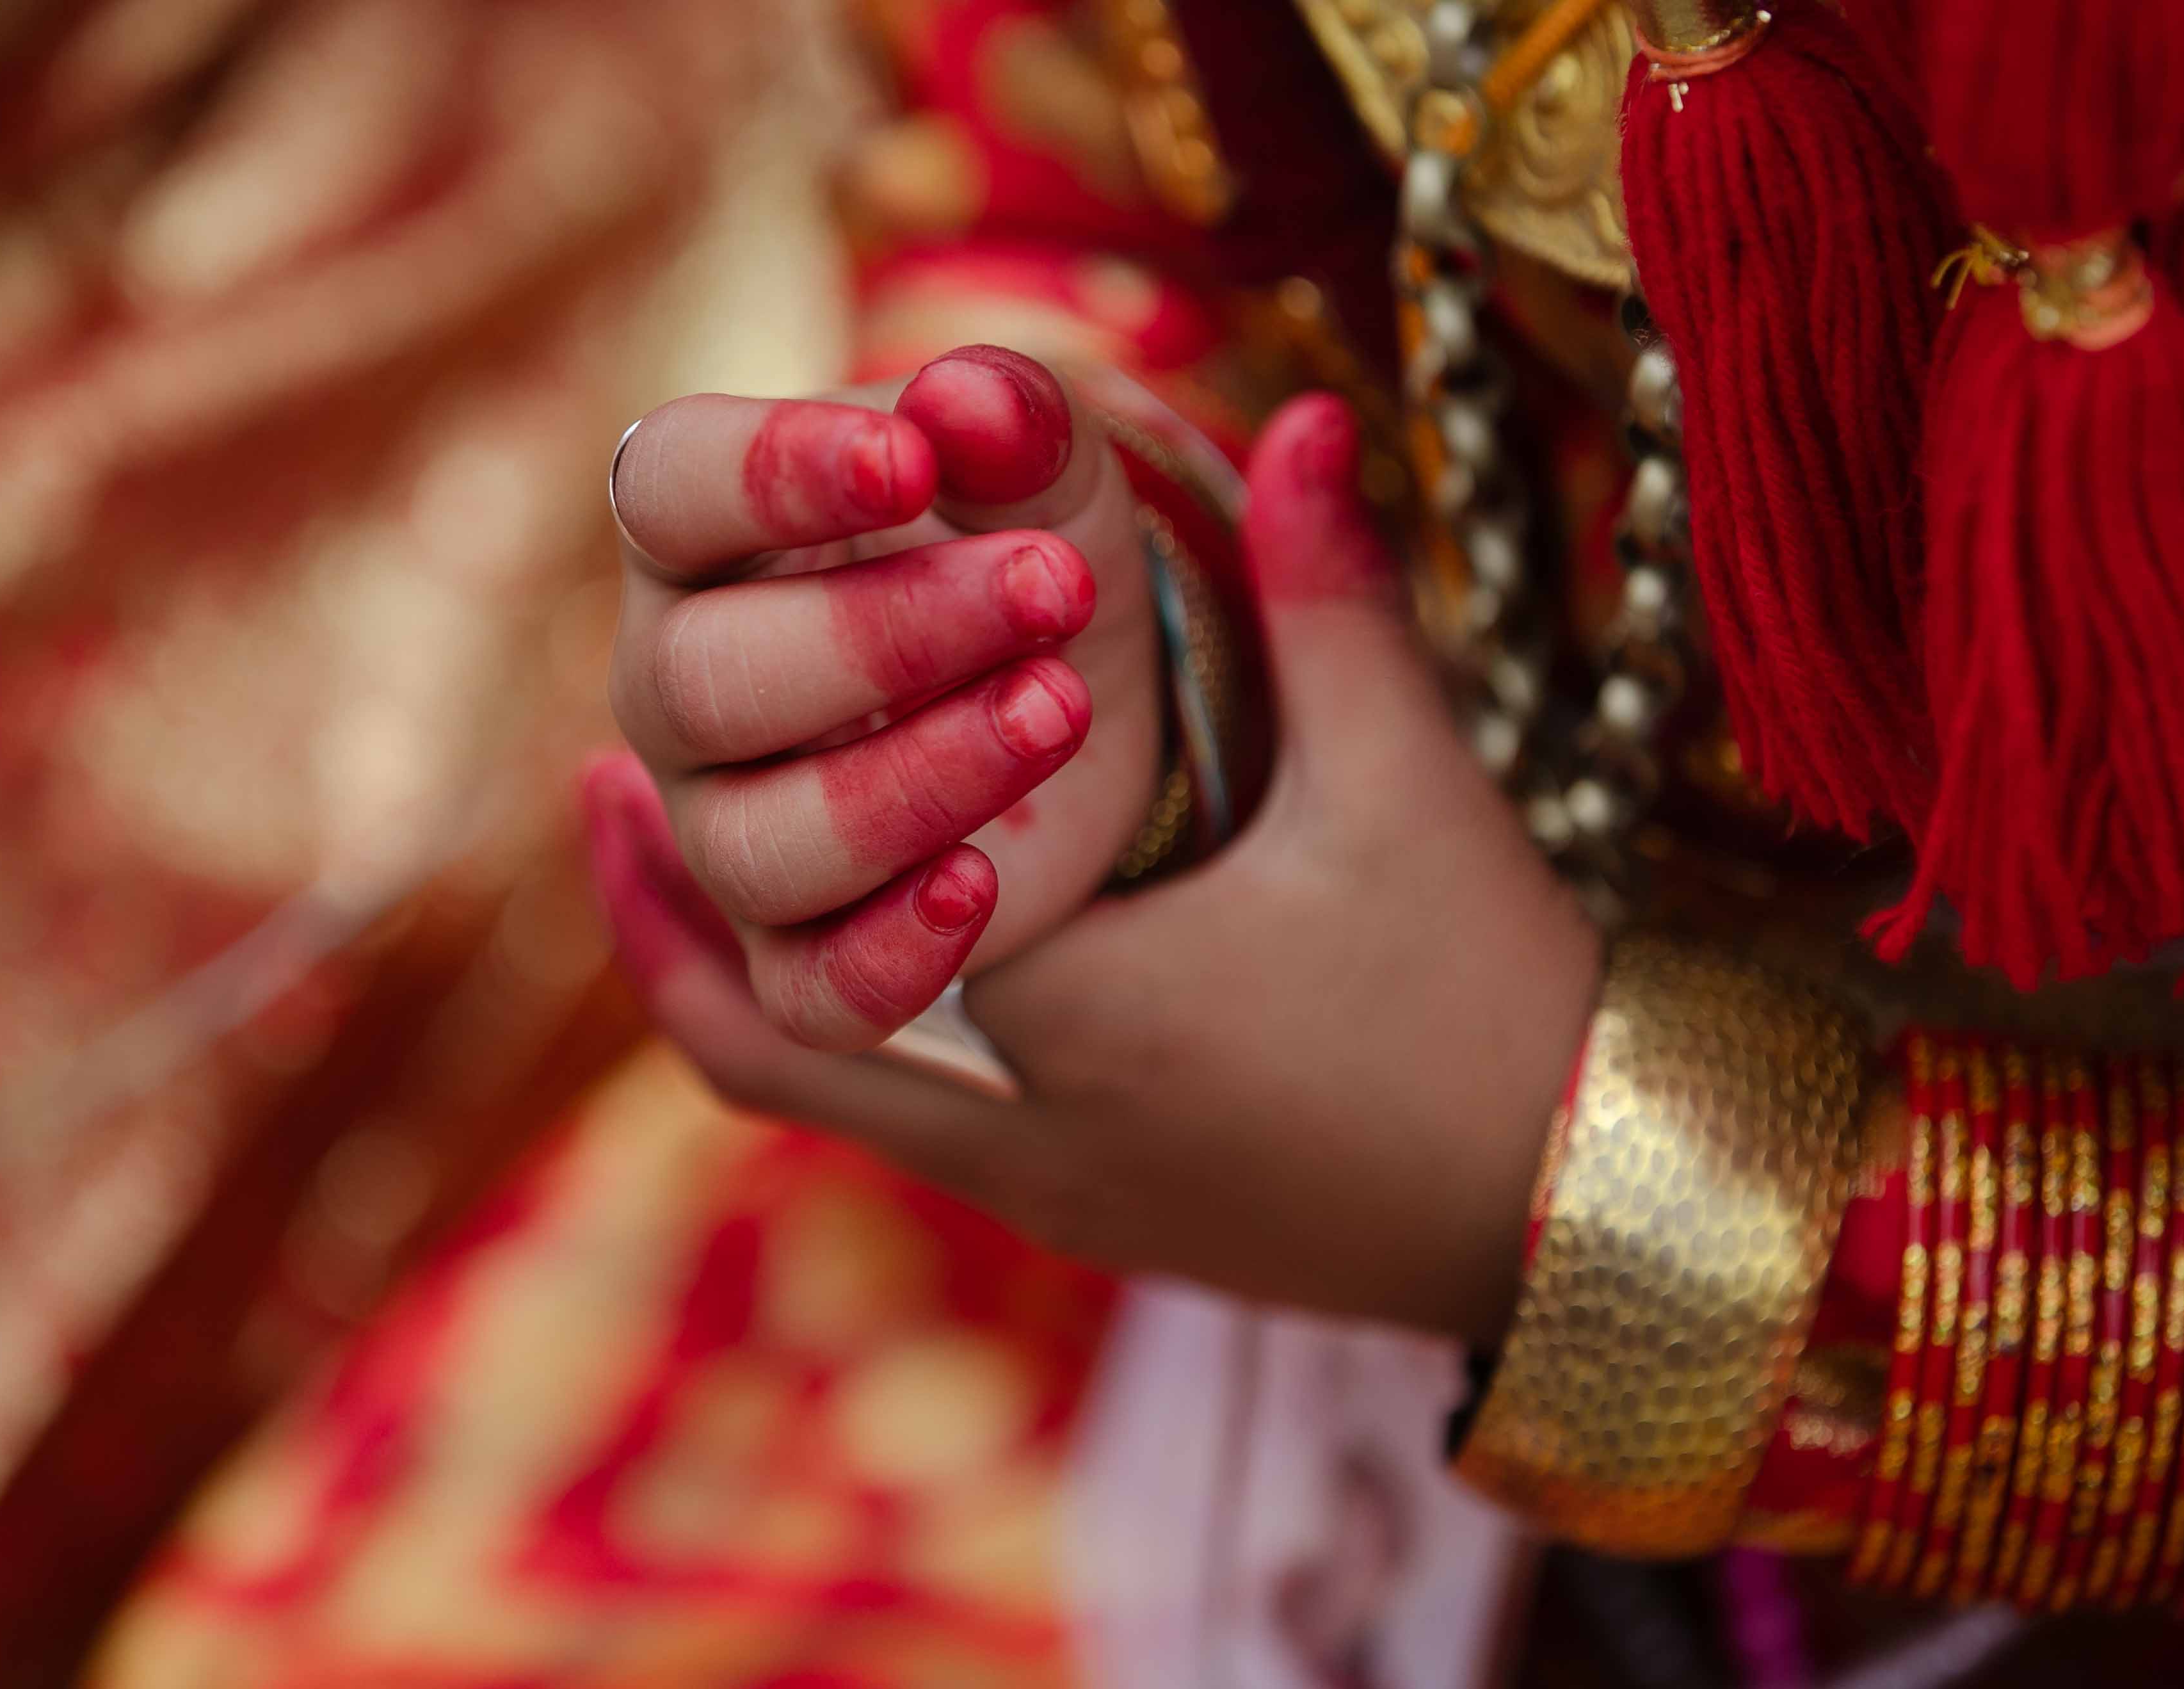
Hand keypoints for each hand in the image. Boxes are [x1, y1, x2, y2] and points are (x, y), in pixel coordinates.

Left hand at [586, 395, 1600, 1340]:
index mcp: (1072, 1007)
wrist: (1581, 1227)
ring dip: (742, 977)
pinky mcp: (1093, 1217)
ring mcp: (1047, 1195)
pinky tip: (874, 951)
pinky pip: (904, 1132)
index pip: (860, 878)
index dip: (783, 777)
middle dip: (669, 914)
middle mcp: (1021, 1131)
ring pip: (822, 1103)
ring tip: (674, 863)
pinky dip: (848, 1037)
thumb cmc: (1490, 1015)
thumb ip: (1331, 607)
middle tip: (602, 791)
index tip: (695, 691)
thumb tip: (1302, 419)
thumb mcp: (1407, 798)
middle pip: (764, 1032)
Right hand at [605, 346, 1160, 1051]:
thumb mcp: (1047, 472)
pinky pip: (808, 996)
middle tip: (1051, 587)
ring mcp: (731, 831)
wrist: (1081, 684)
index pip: (665, 486)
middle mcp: (684, 688)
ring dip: (917, 780)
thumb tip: (970, 400)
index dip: (770, 472)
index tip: (909, 458)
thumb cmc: (1023, 546)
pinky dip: (890, 954)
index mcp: (704, 533)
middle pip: (702, 682)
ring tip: (1058, 708)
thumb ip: (1014, 422)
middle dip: (882, 637)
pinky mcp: (811, 952)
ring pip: (759, 846)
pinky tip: (981, 885)